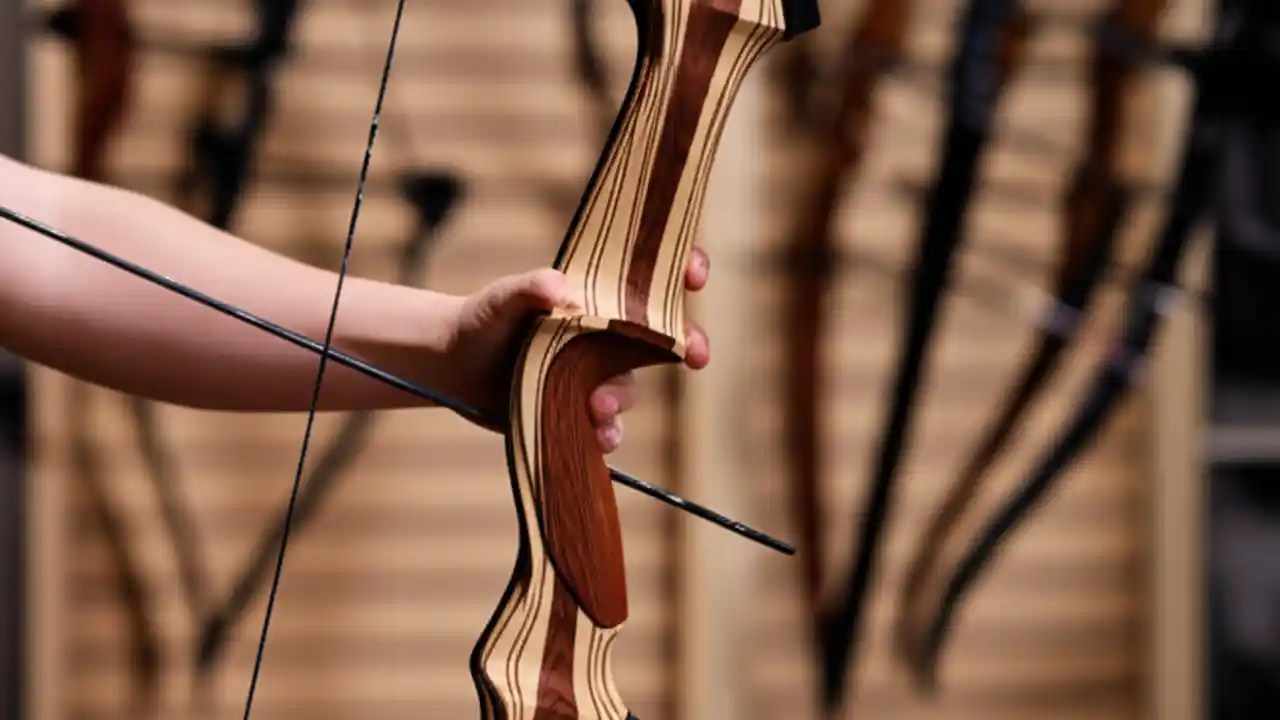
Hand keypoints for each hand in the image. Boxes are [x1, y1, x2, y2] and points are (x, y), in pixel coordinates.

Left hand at [446, 249, 711, 451]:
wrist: (455, 367)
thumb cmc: (483, 319)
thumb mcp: (500, 298)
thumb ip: (526, 288)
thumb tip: (558, 286)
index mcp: (598, 297)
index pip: (653, 277)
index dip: (683, 269)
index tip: (694, 275)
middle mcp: (608, 336)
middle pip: (664, 337)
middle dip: (690, 342)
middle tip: (697, 355)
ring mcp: (597, 375)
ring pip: (630, 388)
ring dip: (622, 398)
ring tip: (597, 406)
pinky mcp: (580, 410)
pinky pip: (608, 426)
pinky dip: (606, 433)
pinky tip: (596, 435)